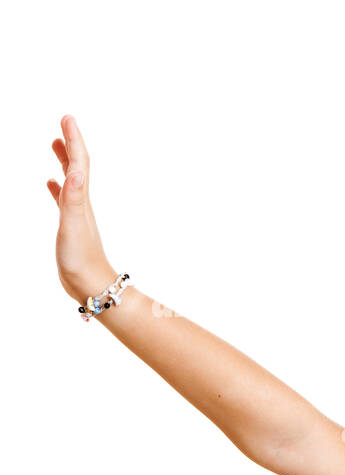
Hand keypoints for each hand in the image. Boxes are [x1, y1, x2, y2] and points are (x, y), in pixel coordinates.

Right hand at [46, 115, 117, 305]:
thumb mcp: (74, 225)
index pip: (79, 163)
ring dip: (64, 160)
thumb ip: (74, 199)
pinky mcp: (71, 226)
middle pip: (77, 166)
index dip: (73, 139)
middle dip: (70, 143)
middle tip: (64, 122)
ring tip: (55, 144)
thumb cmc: (81, 259)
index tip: (67, 118)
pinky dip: (57, 188)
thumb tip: (77, 171)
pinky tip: (51, 183)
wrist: (91, 285)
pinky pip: (63, 200)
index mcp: (82, 200)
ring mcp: (77, 214)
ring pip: (71, 180)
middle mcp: (82, 203)